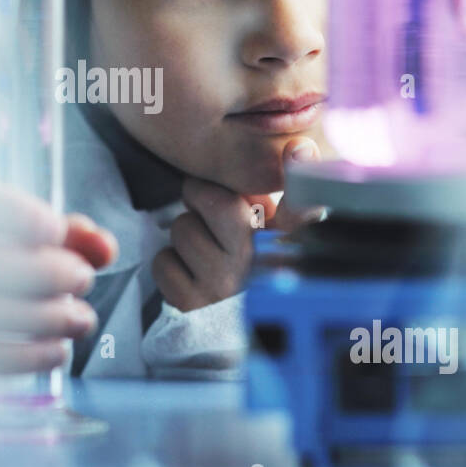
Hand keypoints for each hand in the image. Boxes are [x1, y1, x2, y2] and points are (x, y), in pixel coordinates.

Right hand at [0, 181, 118, 374]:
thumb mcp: (25, 235)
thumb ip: (69, 235)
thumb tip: (105, 247)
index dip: (18, 214)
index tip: (54, 228)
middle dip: (50, 274)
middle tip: (83, 278)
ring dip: (52, 319)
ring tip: (82, 318)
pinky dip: (35, 356)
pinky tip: (59, 348)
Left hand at [151, 137, 324, 311]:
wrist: (220, 317)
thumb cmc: (240, 256)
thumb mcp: (265, 219)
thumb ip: (269, 185)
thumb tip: (297, 150)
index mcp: (282, 239)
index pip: (302, 209)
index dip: (300, 178)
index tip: (299, 149)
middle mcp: (258, 264)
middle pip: (222, 204)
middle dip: (202, 196)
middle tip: (204, 206)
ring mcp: (224, 286)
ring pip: (184, 229)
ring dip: (185, 232)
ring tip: (201, 247)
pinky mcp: (190, 303)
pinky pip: (163, 261)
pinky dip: (168, 262)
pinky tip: (187, 271)